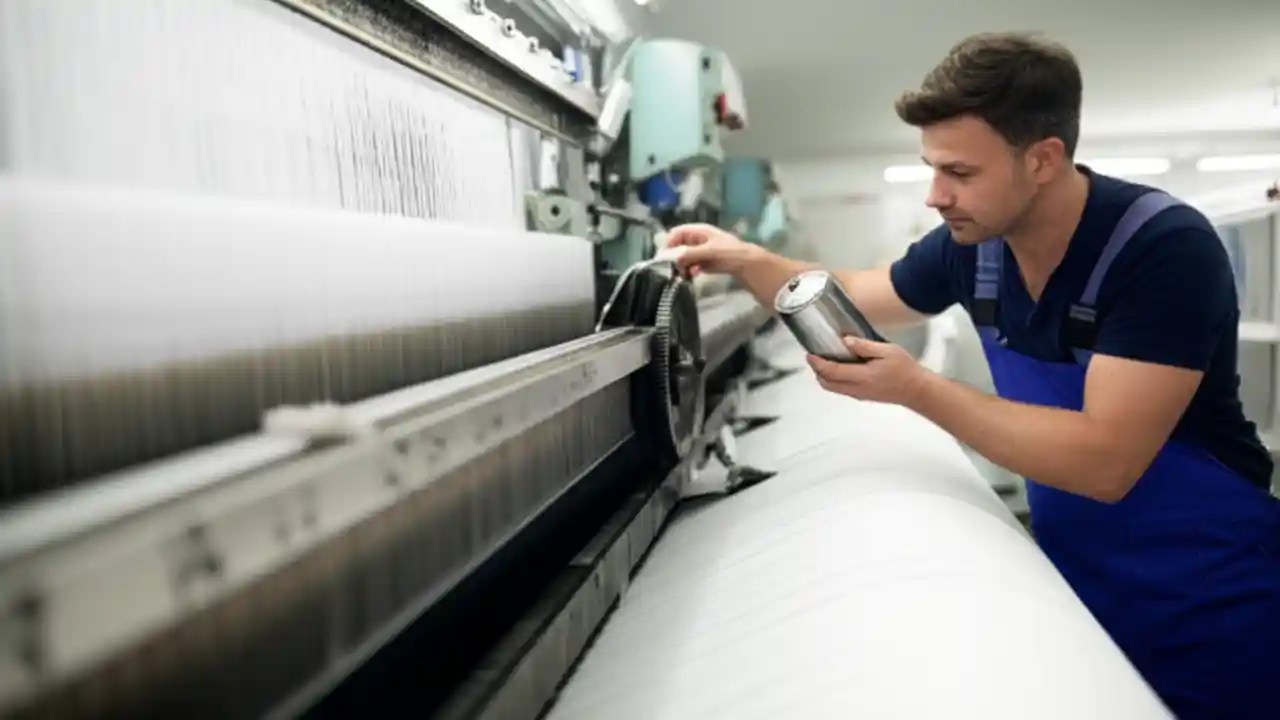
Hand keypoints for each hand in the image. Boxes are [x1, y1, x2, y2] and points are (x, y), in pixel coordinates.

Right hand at [664, 223, 762, 277]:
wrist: (746, 264)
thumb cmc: (729, 252)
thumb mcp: (708, 251)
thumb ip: (689, 253)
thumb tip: (671, 257)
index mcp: (698, 231)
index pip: (676, 233)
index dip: (669, 244)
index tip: (665, 258)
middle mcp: (696, 239)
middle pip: (677, 246)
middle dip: (675, 257)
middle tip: (675, 269)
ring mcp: (699, 250)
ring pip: (682, 257)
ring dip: (681, 266)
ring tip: (685, 274)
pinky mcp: (702, 261)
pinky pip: (689, 265)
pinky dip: (689, 270)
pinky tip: (693, 275)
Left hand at [807, 337, 932, 406]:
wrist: (916, 390)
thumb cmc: (904, 369)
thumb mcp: (887, 351)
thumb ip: (865, 346)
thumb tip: (846, 340)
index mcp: (862, 376)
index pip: (831, 372)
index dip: (817, 363)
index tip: (810, 354)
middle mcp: (857, 388)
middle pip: (826, 383)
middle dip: (817, 370)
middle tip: (814, 356)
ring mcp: (858, 394)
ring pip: (832, 388)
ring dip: (824, 376)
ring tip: (823, 361)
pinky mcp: (862, 396)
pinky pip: (841, 390)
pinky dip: (833, 380)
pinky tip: (838, 368)